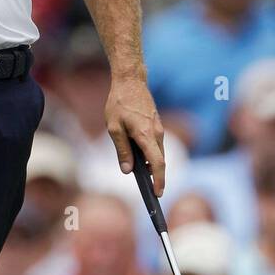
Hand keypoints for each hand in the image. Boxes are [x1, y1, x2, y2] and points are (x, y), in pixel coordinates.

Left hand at [105, 73, 164, 195]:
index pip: (157, 163)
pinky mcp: (156, 126)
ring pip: (158, 153)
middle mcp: (156, 133)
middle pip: (160, 161)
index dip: (159, 180)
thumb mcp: (113, 128)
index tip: (157, 193)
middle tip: (150, 193)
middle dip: (156, 178)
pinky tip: (140, 160)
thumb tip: (127, 170)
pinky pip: (156, 145)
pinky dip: (151, 155)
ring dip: (151, 166)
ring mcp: (158, 129)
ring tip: (142, 177)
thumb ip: (121, 150)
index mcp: (146, 135)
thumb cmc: (119, 103)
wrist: (131, 81)